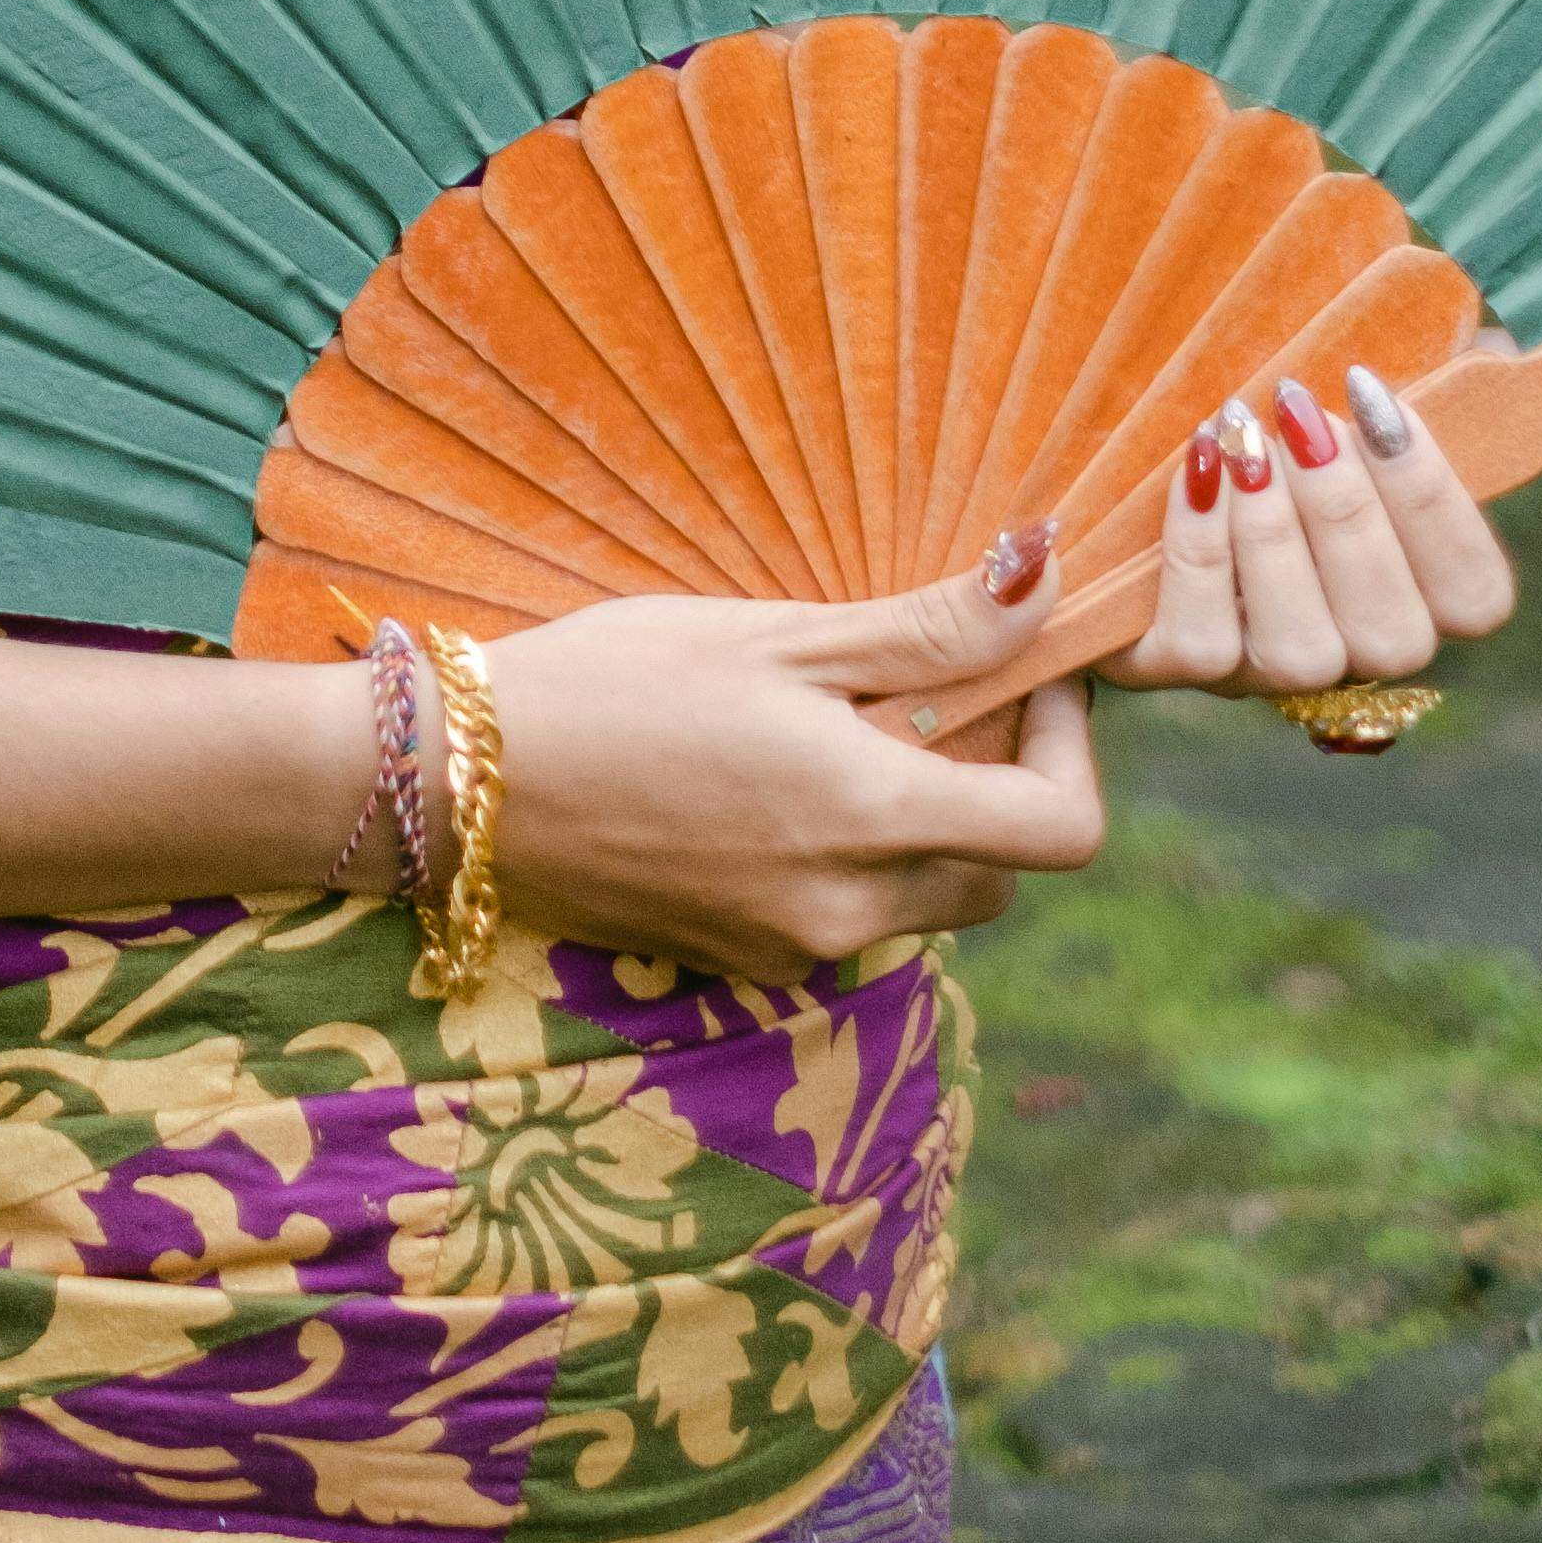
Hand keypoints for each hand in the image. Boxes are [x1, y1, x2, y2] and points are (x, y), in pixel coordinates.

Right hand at [483, 545, 1105, 975]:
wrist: (468, 782)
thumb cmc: (620, 682)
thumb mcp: (780, 637)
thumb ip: (928, 629)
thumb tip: (1047, 581)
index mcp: (873, 818)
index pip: (1063, 830)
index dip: (1073, 745)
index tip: (1031, 670)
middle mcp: (853, 909)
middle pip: (1003, 870)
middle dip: (999, 783)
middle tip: (937, 688)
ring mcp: (796, 947)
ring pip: (928, 898)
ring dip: (925, 822)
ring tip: (845, 725)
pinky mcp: (745, 961)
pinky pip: (850, 916)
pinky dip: (853, 856)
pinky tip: (775, 780)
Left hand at [1113, 362, 1516, 693]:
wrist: (1131, 457)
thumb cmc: (1274, 412)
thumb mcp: (1356, 392)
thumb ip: (1437, 371)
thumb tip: (1495, 347)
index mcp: (1418, 592)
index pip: (1474, 594)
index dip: (1434, 502)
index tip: (1371, 395)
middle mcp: (1354, 652)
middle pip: (1393, 632)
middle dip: (1347, 513)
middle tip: (1299, 411)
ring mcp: (1268, 673)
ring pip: (1302, 650)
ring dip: (1274, 536)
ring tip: (1242, 436)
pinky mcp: (1178, 667)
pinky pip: (1203, 642)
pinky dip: (1200, 551)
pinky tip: (1195, 469)